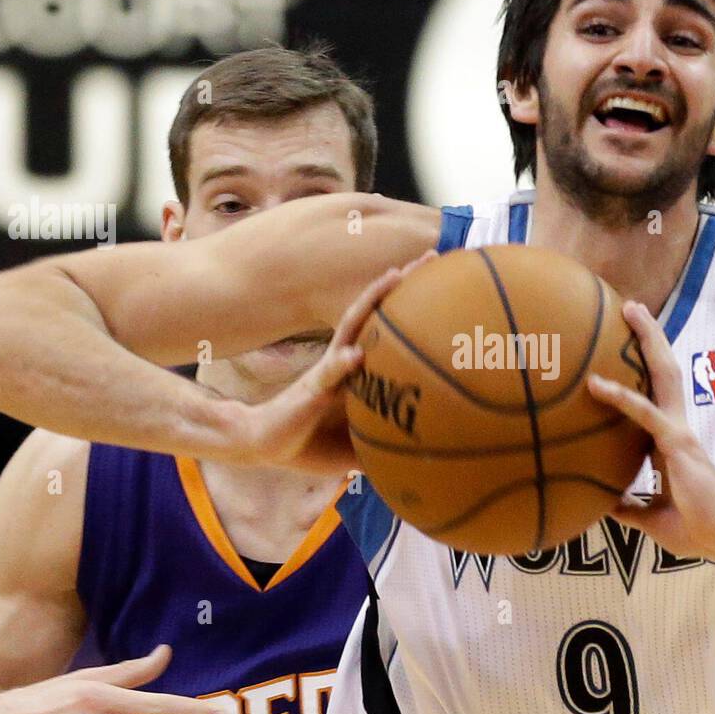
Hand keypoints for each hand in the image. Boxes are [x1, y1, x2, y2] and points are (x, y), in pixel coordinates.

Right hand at [238, 252, 436, 470]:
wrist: (268, 444)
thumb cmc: (315, 439)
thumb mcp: (362, 441)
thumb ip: (390, 441)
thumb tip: (428, 458)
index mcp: (360, 367)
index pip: (390, 327)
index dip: (415, 305)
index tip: (446, 281)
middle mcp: (346, 357)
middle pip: (377, 311)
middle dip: (402, 282)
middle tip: (432, 256)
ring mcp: (329, 369)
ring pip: (352, 326)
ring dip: (372, 299)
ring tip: (394, 276)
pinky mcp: (311, 389)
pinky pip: (328, 374)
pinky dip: (341, 363)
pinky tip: (355, 354)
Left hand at [587, 300, 714, 561]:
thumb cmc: (696, 528)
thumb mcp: (652, 517)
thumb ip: (628, 507)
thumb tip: (600, 507)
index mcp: (671, 442)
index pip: (656, 395)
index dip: (642, 370)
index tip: (624, 348)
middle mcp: (677, 428)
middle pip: (664, 371)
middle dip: (650, 337)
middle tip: (631, 307)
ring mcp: (678, 431)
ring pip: (663, 374)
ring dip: (647, 340)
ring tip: (630, 310)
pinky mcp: (675, 443)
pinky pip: (644, 413)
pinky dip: (620, 396)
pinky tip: (595, 384)